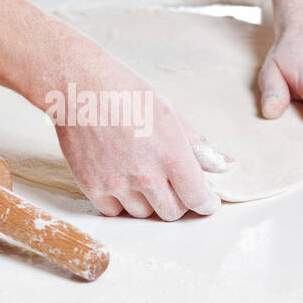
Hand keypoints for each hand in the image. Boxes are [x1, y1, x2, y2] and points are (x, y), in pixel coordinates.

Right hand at [51, 51, 229, 219]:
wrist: (79, 88)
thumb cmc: (126, 94)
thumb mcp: (170, 113)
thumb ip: (198, 144)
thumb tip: (224, 165)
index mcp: (172, 155)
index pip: (198, 198)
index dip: (206, 203)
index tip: (206, 200)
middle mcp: (146, 175)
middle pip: (173, 212)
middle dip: (179, 202)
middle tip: (175, 187)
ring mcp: (117, 183)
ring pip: (144, 214)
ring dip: (149, 202)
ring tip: (143, 178)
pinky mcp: (93, 187)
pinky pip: (114, 211)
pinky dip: (121, 202)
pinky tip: (122, 182)